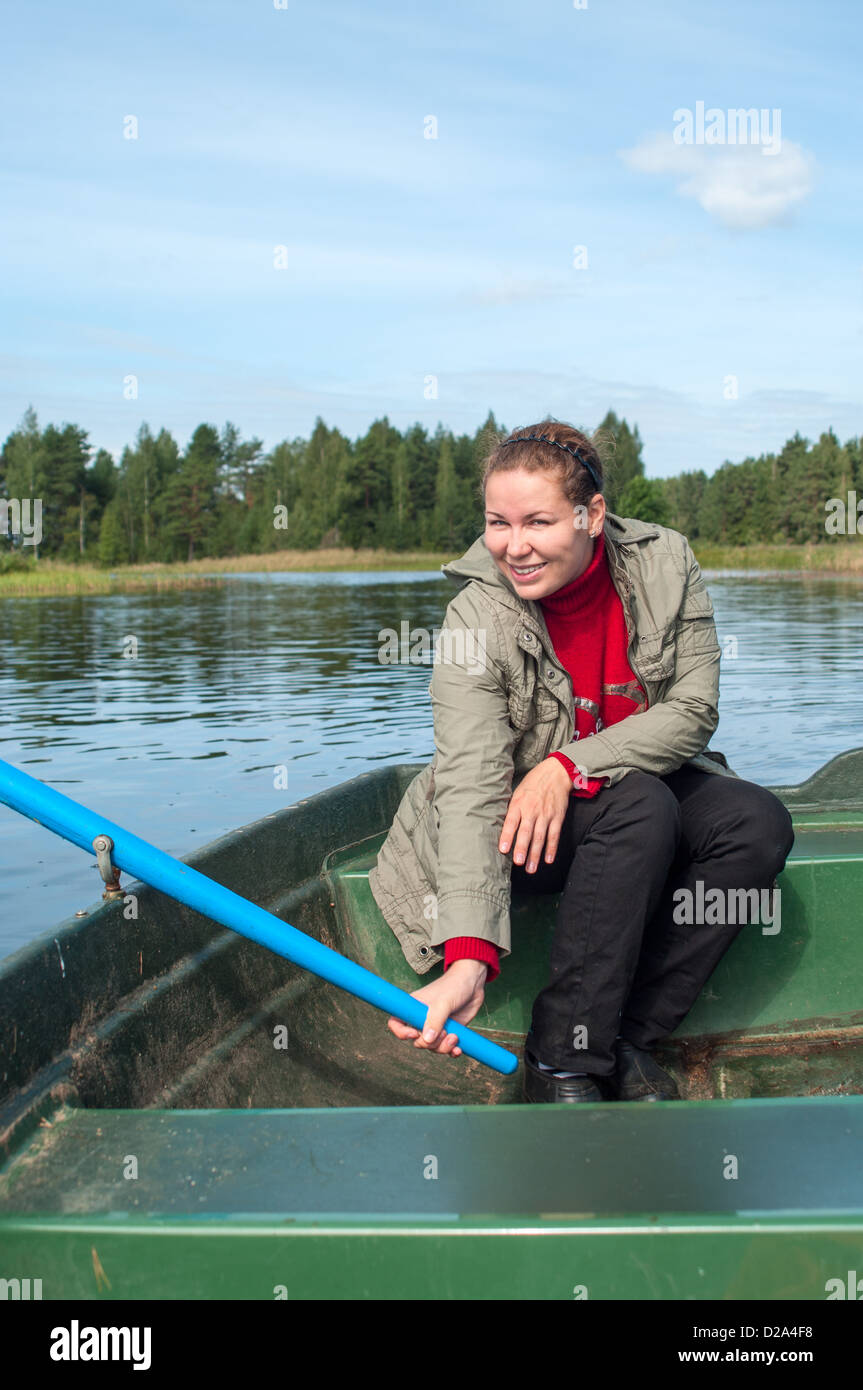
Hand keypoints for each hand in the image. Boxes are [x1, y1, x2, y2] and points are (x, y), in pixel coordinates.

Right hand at [387, 959, 487, 1057]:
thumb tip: (426, 1040)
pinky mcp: (449, 1032)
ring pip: (432, 1047)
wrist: (473, 983)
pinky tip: (459, 1049)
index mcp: (413, 1008)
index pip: (396, 1023)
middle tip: (445, 1032)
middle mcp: (422, 1019)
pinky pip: (445, 1048)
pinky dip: (451, 1051)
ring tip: (455, 1037)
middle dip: (430, 1043)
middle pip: (417, 1041)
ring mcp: (436, 1027)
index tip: (415, 1033)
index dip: (401, 1033)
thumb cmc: (453, 986)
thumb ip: (434, 1021)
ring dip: (443, 1047)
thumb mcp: (443, 1003)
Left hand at [499, 757, 570, 871]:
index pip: (511, 822)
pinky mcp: (557, 817)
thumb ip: (512, 809)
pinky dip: (552, 848)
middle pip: (526, 832)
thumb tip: (501, 826)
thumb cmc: (533, 783)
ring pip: (540, 837)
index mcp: (519, 803)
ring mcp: (546, 815)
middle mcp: (532, 810)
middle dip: (522, 848)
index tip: (503, 849)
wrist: (556, 773)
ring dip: (535, 854)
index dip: (507, 836)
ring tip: (530, 868)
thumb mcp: (518, 792)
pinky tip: (548, 860)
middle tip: (518, 863)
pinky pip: (554, 835)